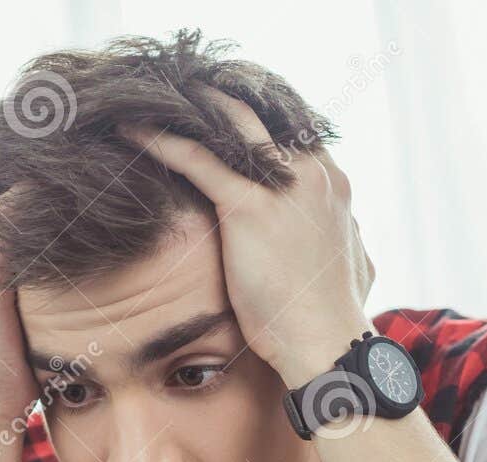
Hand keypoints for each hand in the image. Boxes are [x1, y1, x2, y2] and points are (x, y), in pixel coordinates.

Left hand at [121, 88, 375, 387]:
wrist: (327, 343)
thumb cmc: (333, 315)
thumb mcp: (355, 264)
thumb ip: (348, 237)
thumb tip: (353, 237)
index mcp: (331, 181)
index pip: (287, 128)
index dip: (252, 116)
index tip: (220, 110)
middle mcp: (310, 172)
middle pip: (257, 113)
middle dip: (217, 98)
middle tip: (180, 91)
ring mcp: (281, 185)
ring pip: (227, 123)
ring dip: (187, 106)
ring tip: (152, 96)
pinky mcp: (248, 207)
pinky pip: (196, 158)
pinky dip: (159, 139)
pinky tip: (130, 129)